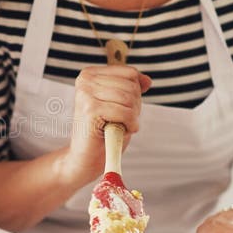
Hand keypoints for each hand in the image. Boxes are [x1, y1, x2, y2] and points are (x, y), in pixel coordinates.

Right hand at [61, 64, 151, 183]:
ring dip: (131, 118)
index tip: (120, 109)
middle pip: (132, 86)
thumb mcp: (121, 105)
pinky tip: (118, 132)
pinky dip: (129, 125)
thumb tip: (148, 80)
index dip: (135, 94)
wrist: (85, 159)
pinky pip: (125, 112)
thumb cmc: (103, 132)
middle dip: (134, 107)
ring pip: (130, 98)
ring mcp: (86, 93)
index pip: (130, 73)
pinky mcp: (90, 109)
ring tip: (116, 127)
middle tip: (119, 121)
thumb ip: (132, 89)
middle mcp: (85, 80)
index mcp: (90, 74)